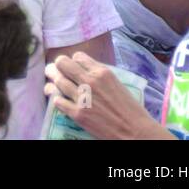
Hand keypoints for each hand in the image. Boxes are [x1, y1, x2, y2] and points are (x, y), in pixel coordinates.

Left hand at [44, 52, 163, 139]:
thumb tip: (84, 71)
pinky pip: (57, 101)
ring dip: (53, 82)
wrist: (136, 132)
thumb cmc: (131, 110)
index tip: (72, 67)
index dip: (73, 61)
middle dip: (58, 66)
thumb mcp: (117, 84)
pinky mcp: (78, 114)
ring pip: (58, 81)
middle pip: (62, 64)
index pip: (77, 57)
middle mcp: (90, 81)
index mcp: (102, 72)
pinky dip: (56, 99)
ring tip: (52, 83)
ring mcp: (82, 98)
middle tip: (55, 71)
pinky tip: (58, 100)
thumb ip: (99, 76)